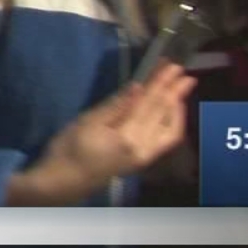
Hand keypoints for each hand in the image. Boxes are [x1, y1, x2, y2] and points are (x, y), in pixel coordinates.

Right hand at [22, 64, 195, 204]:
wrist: (64, 181)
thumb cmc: (69, 148)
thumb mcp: (88, 122)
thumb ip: (116, 106)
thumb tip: (138, 87)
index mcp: (127, 137)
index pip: (148, 104)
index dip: (160, 83)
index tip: (171, 66)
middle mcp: (143, 148)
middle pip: (162, 115)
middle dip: (173, 91)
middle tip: (183, 71)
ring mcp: (145, 157)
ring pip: (170, 130)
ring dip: (176, 107)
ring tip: (180, 88)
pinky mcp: (143, 160)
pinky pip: (166, 139)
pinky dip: (171, 121)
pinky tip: (170, 109)